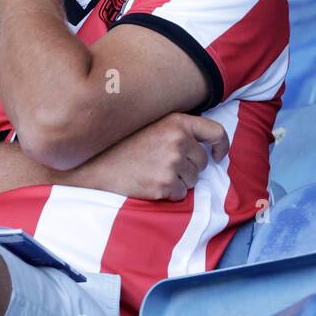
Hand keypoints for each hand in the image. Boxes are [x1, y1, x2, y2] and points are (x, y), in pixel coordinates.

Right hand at [67, 113, 228, 200]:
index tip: (217, 155)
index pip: (215, 132)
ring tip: (153, 173)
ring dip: (178, 181)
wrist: (93, 165)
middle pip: (202, 161)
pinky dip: (168, 193)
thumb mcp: (148, 125)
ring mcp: (172, 163)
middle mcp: (177, 140)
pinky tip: (149, 184)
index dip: (221, 145)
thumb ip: (175, 128)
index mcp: (176, 122)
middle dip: (188, 167)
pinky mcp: (164, 184)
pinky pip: (180, 194)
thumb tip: (203, 142)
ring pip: (193, 180)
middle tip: (163, 166)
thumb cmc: (119, 146)